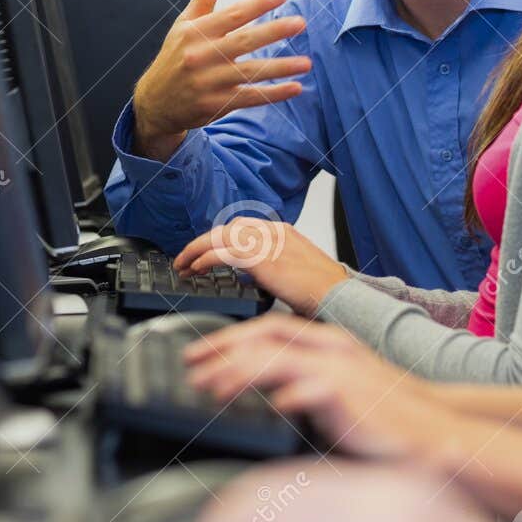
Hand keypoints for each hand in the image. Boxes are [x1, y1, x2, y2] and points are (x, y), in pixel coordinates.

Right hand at [132, 0, 311, 160]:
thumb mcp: (184, 25)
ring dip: (281, 67)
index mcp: (196, 32)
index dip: (258, 4)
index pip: (232, 14)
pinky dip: (274, 93)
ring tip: (307, 62)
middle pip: (244, 41)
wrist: (156, 103)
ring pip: (251, 72)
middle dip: (274, 31)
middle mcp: (201, 56)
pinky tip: (296, 87)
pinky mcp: (216, 105)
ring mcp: (209, 82)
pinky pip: (250, 97)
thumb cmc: (176, 56)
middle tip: (301, 23)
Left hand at [174, 218, 346, 315]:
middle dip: (203, 242)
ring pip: (220, 237)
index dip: (220, 238)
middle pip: (227, 228)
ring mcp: (267, 242)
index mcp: (284, 232)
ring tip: (183, 263)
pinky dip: (204, 258)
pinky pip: (221, 252)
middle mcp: (273, 231)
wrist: (337, 295)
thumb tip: (252, 275)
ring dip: (196, 249)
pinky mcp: (260, 258)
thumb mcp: (296, 270)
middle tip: (187, 257)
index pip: (242, 226)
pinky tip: (195, 269)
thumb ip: (273, 267)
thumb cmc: (323, 291)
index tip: (207, 250)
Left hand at [184, 317, 447, 460]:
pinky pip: (305, 389)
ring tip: (209, 388)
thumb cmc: (381, 412)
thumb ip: (301, 380)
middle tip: (190, 365)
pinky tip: (263, 408)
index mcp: (326, 342)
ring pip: (275, 359)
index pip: (267, 329)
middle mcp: (330, 347)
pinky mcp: (347, 393)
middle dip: (221, 348)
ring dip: (236, 372)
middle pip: (264, 336)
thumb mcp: (335, 388)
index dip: (229, 339)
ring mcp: (338, 368)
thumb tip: (265, 389)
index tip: (200, 354)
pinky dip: (281, 396)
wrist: (430, 426)